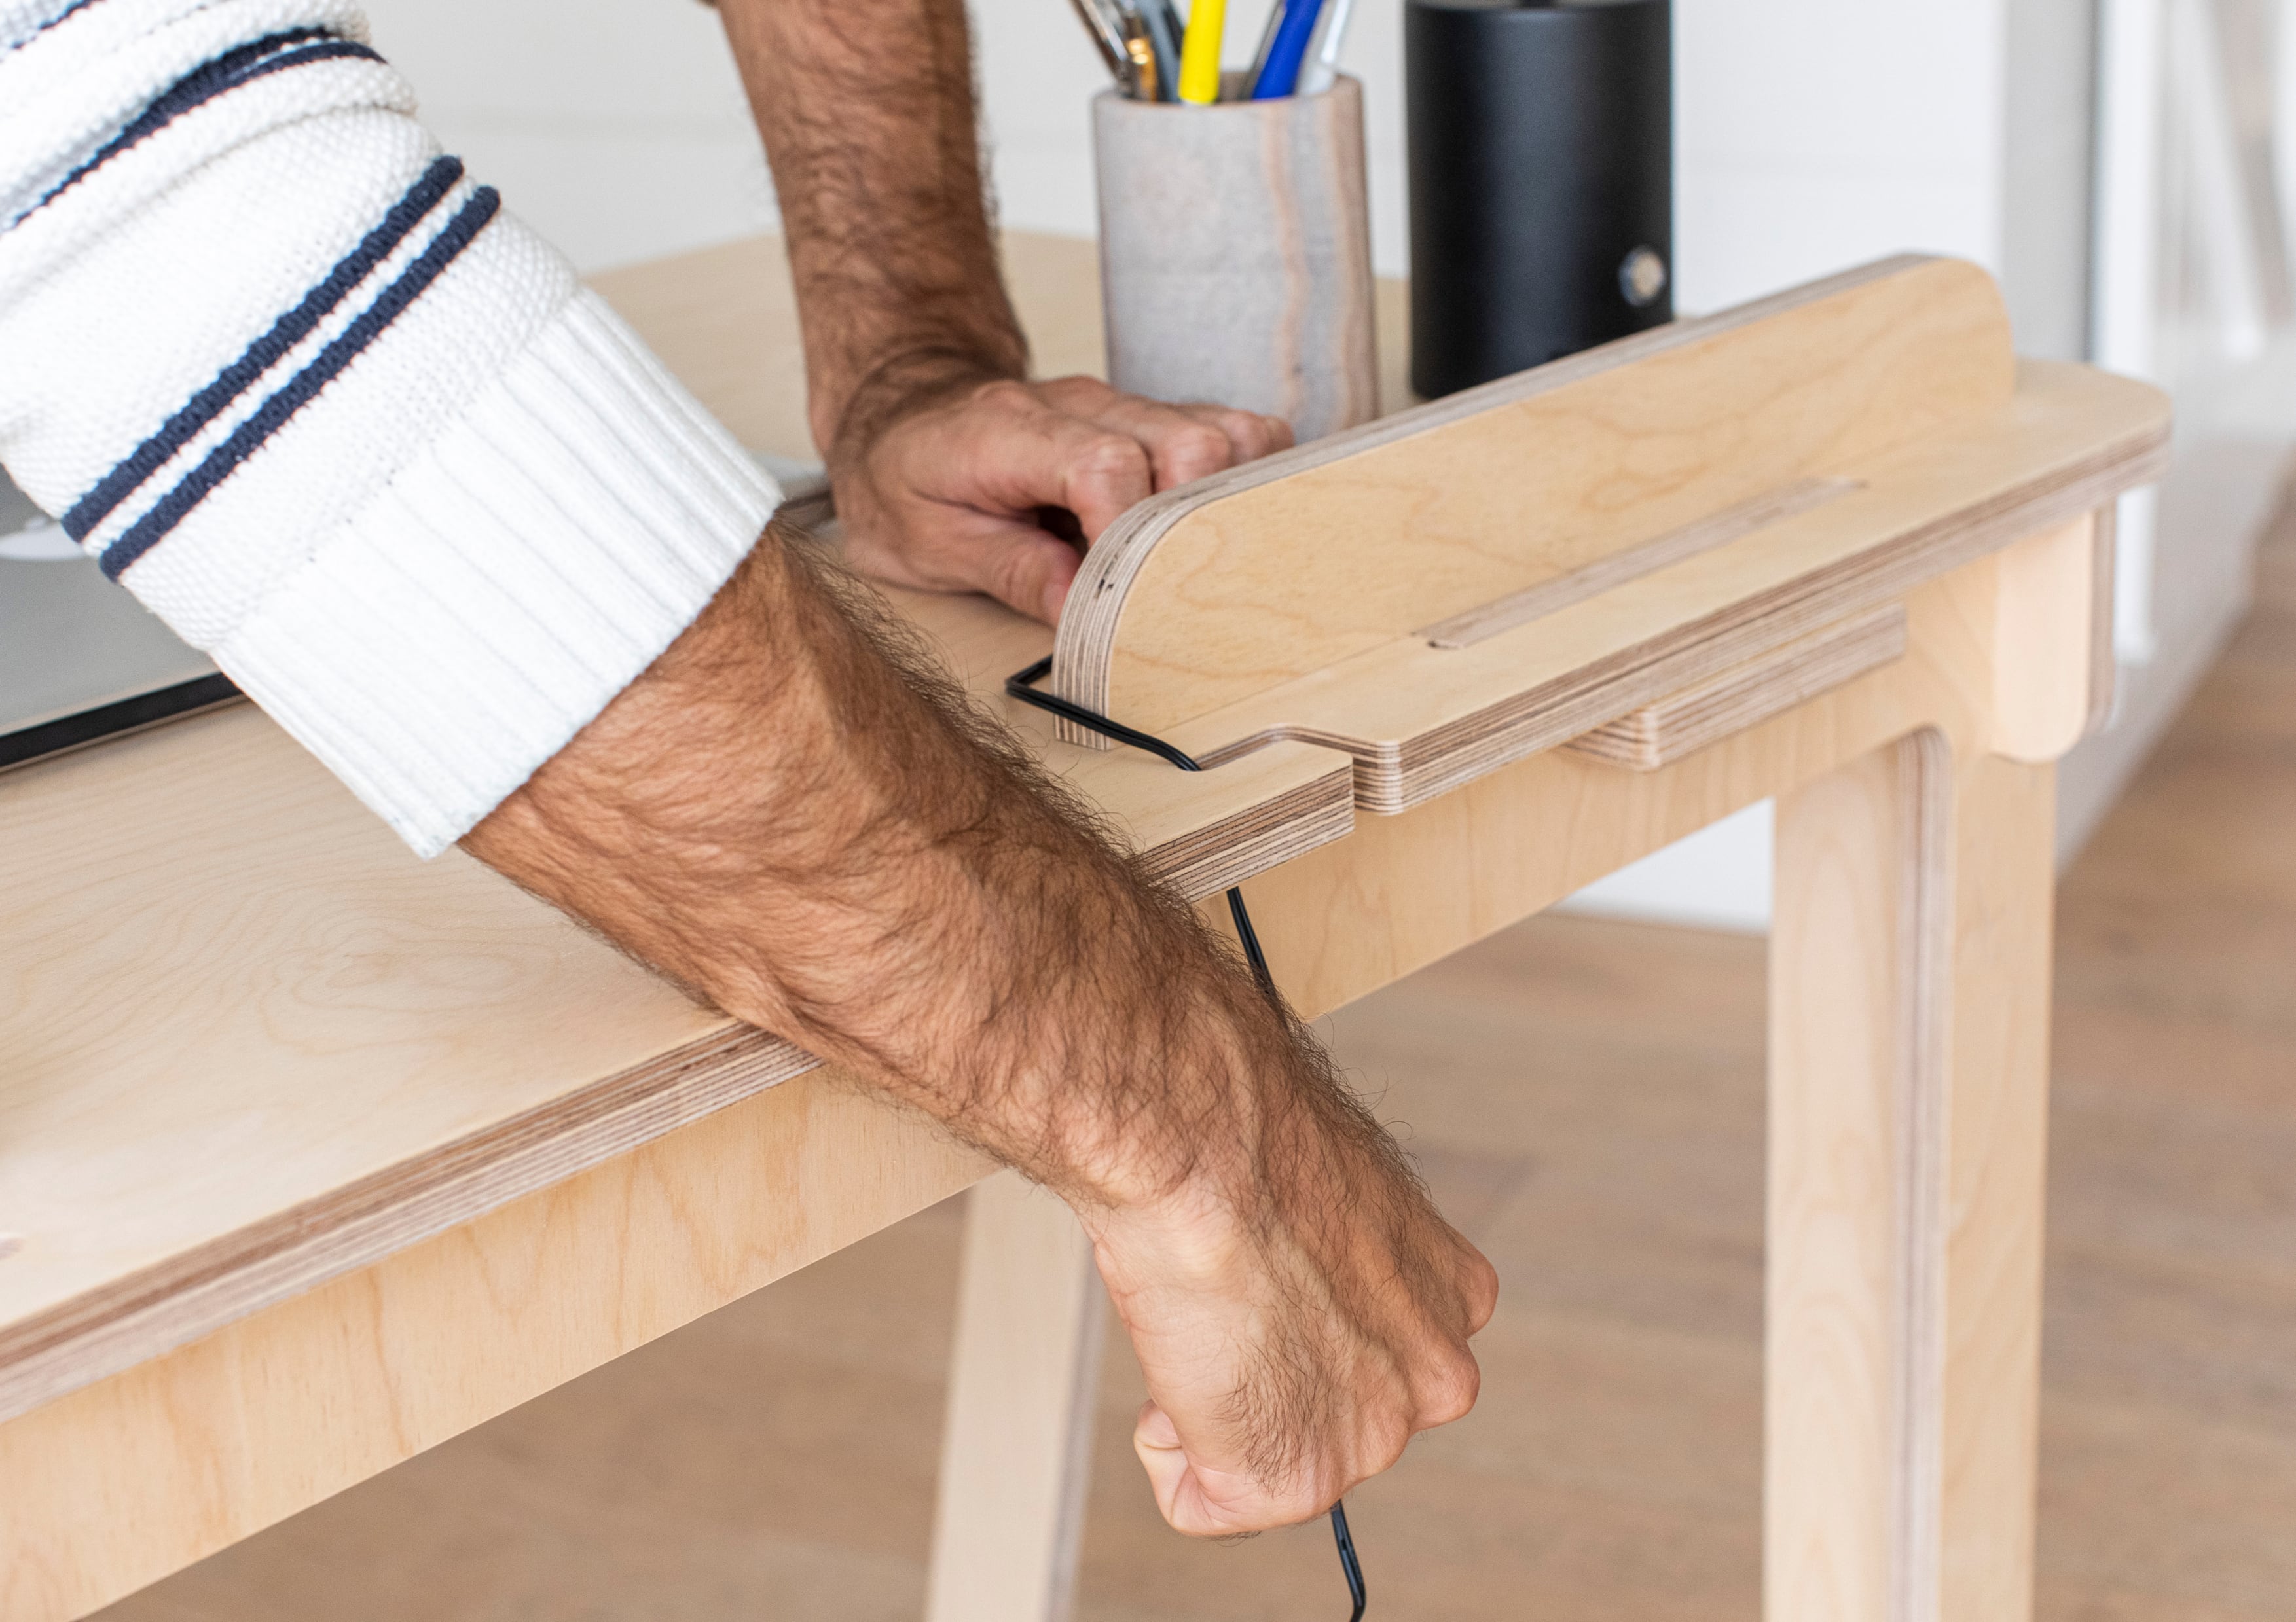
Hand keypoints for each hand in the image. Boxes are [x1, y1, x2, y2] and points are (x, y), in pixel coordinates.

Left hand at [828, 367, 1293, 623]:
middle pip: (1191, 443)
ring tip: (1193, 563)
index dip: (1127, 535)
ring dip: (1225, 504)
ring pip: (1227, 433)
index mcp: (1013, 430)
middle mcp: (1083, 404)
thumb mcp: (926, 544)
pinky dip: (1238, 481)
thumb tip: (1078, 609)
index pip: (1106, 464)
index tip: (1119, 596)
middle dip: (1190, 527)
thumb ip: (1008, 571)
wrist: (899, 418)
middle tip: (1158, 588)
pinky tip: (1211, 531)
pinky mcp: (1150, 419)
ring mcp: (1123, 405)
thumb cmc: (906, 482)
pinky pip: (1228, 432)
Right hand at [1082, 1089, 1499, 1535]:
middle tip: (1229, 1295)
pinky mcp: (1294, 1485)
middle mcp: (1436, 1376)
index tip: (1267, 1270)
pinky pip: (1198, 1501)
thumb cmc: (1244, 1137)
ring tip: (1208, 1313)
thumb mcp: (1332, 1196)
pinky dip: (1165, 1444)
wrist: (1204, 1145)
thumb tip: (1290, 1278)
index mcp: (1454, 1297)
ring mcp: (1372, 1440)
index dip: (1295, 1317)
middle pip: (1324, 1410)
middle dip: (1265, 1370)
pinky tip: (1183, 1354)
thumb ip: (1337, 1262)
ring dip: (1215, 1399)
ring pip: (1260, 1453)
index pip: (1372, 1352)